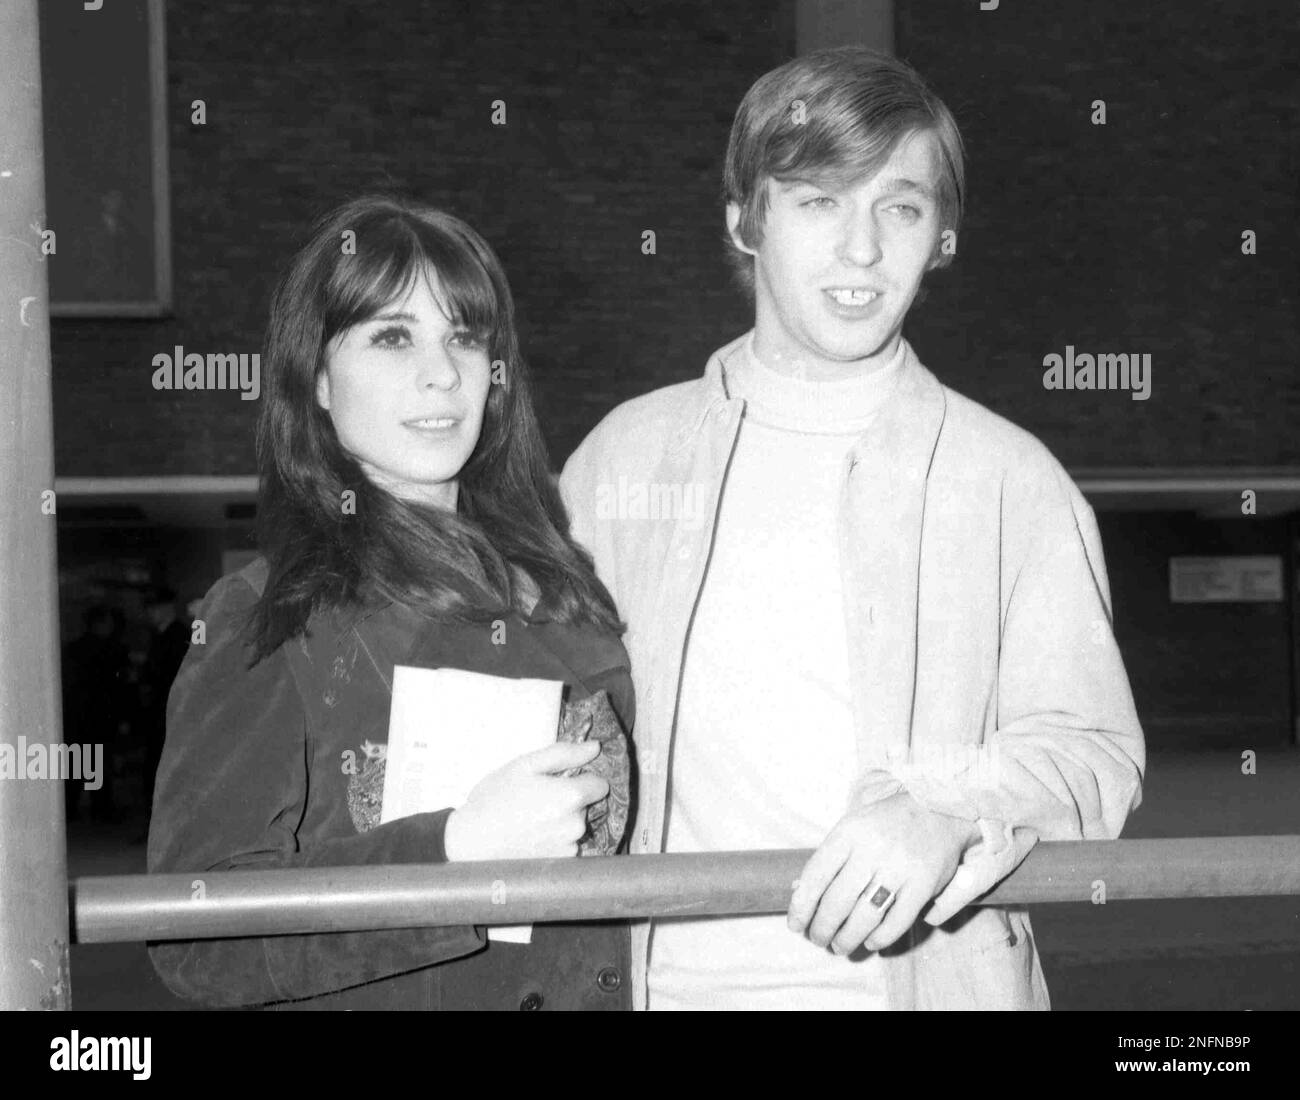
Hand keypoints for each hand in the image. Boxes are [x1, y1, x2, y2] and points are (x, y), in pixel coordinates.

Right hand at [443, 740, 607, 860]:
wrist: (470, 841)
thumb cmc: (495, 798)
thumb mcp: (525, 765)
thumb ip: (565, 754)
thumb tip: (595, 747)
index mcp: (572, 796)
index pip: (600, 784)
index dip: (582, 778)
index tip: (560, 780)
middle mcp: (577, 825)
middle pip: (587, 805)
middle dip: (569, 799)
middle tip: (537, 798)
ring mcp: (569, 847)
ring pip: (576, 825)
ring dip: (562, 820)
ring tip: (530, 818)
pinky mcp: (560, 863)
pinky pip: (567, 843)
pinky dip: (555, 838)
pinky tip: (531, 834)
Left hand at [787, 791, 978, 955]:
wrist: (937, 806)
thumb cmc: (885, 822)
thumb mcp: (852, 828)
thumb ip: (828, 859)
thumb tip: (798, 894)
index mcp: (849, 832)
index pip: (815, 875)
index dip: (801, 906)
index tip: (795, 925)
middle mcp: (873, 849)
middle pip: (837, 901)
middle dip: (822, 928)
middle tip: (818, 939)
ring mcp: (900, 867)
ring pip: (865, 916)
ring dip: (847, 939)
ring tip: (839, 946)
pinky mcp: (924, 884)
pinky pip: (897, 921)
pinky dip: (881, 938)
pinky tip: (870, 941)